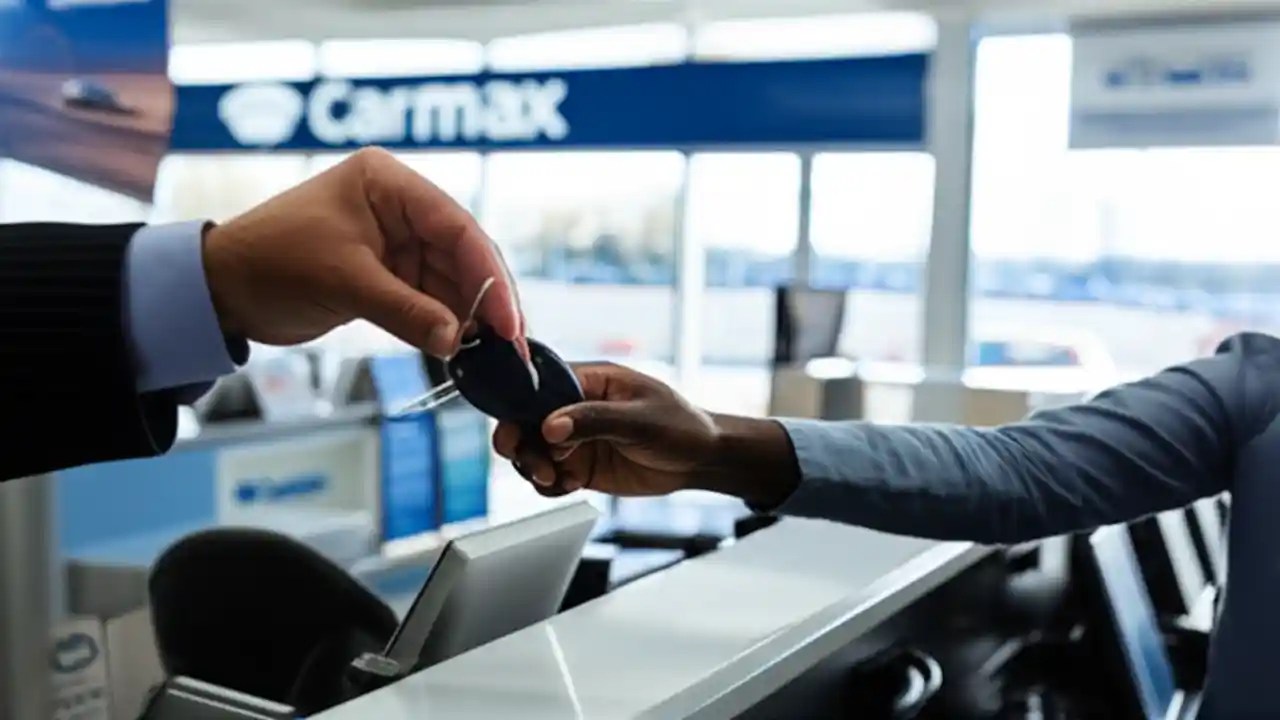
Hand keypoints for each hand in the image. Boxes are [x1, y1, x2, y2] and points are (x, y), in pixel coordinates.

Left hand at [201, 147, 525, 357]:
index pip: (456, 226)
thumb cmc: (270, 263)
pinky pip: (428, 299)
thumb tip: (456, 341)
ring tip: (493, 353)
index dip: (489, 275)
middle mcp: (398, 206)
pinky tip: (463, 348)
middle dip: (487, 299)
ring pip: (450, 280)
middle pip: (462, 254)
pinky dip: (444, 324)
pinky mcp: (387, 274)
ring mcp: (395, 241)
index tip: (507, 320)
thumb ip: (406, 312)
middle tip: (510, 342)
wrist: (220, 290)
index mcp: (387, 183)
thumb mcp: (345, 284)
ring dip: (470, 316)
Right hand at [492, 363, 800, 506]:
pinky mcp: (580, 467)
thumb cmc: (680, 426)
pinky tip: (567, 486)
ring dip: (532, 467)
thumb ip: (595, 420)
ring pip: (532, 452)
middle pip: (526, 421)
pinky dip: (549, 486)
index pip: (539, 385)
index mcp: (588, 381)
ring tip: (553, 478)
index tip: (515, 428)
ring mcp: (576, 439)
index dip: (519, 405)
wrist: (701, 461)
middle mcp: (575, 408)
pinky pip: (549, 477)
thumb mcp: (640, 419)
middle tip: (531, 462)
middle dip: (519, 443)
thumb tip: (551, 425)